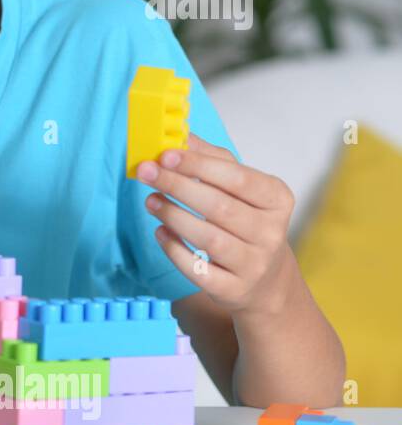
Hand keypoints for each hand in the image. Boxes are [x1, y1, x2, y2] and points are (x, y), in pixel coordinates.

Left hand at [136, 133, 297, 316]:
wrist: (266, 281)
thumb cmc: (246, 222)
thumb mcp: (241, 189)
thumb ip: (214, 160)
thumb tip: (181, 135)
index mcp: (277, 199)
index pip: (237, 178)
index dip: (199, 165)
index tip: (165, 154)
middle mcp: (271, 233)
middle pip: (219, 207)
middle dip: (178, 186)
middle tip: (147, 172)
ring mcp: (254, 264)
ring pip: (209, 239)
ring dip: (173, 216)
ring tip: (150, 200)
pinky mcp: (234, 290)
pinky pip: (198, 270)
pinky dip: (175, 250)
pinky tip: (160, 232)